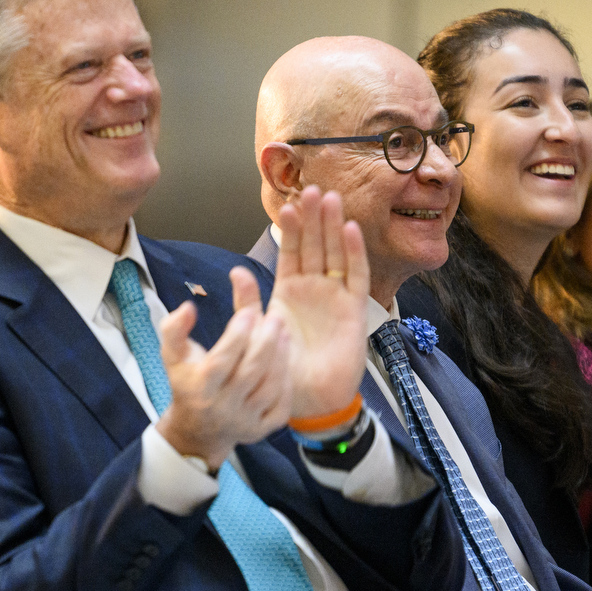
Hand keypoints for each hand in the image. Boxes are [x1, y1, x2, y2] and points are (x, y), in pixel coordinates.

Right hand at [155, 268, 291, 464]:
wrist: (197, 430)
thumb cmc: (187, 382)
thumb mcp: (173, 357)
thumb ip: (174, 329)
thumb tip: (188, 307)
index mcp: (199, 388)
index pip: (221, 362)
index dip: (236, 336)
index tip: (248, 312)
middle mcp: (222, 408)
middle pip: (250, 373)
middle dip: (266, 342)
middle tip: (276, 317)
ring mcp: (243, 422)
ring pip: (269, 388)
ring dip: (280, 358)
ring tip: (284, 332)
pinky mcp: (261, 430)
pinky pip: (280, 406)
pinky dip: (286, 382)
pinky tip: (285, 359)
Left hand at [267, 186, 369, 419]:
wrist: (309, 400)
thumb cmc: (282, 368)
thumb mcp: (258, 332)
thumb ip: (248, 301)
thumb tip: (236, 270)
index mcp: (288, 291)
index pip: (290, 252)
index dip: (291, 229)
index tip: (287, 204)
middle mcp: (313, 289)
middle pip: (315, 245)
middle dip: (314, 218)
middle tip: (312, 190)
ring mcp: (335, 297)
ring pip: (335, 253)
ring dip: (334, 227)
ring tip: (330, 199)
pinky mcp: (354, 309)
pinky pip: (356, 276)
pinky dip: (354, 253)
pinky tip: (350, 230)